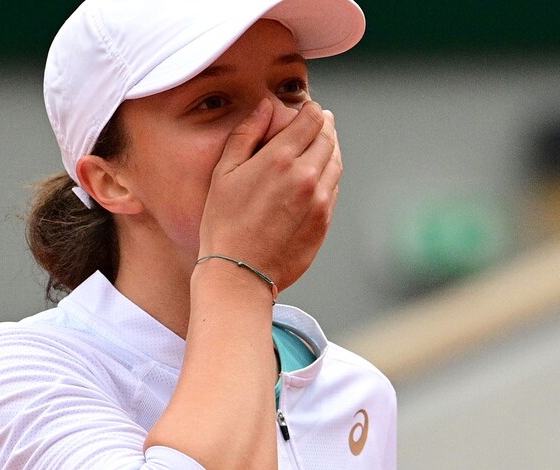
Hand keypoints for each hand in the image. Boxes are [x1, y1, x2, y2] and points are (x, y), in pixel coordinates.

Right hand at [199, 98, 341, 291]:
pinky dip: (328, 176)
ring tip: (319, 146)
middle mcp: (306, 176)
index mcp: (281, 159)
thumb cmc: (223, 222)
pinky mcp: (324, 221)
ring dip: (330, 150)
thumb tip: (266, 107)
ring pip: (336, 163)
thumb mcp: (224, 172)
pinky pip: (333, 189)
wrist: (240, 271)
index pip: (313, 119)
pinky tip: (315, 176)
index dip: (312, 110)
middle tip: (317, 124)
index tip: (308, 110)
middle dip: (324, 127)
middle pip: (328, 138)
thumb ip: (246, 134)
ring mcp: (319, 201)